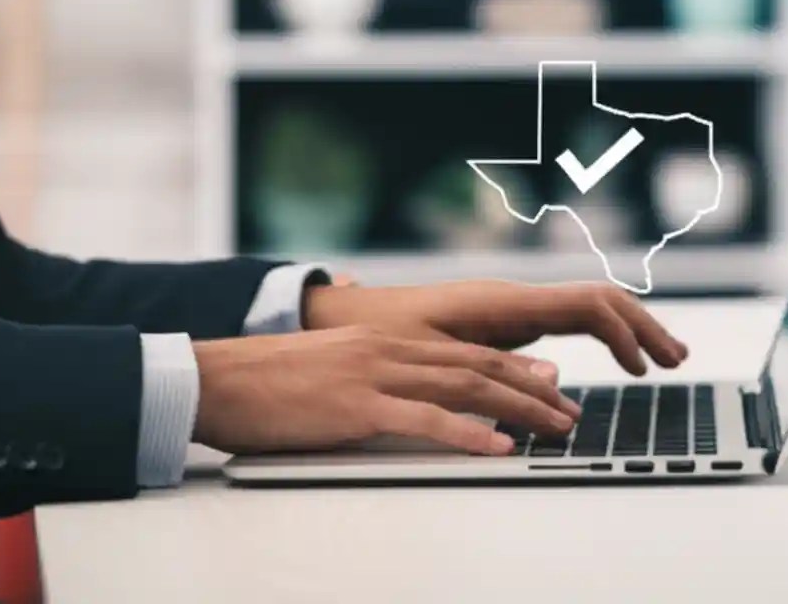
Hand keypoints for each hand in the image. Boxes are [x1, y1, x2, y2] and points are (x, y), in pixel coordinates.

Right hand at [192, 326, 580, 454]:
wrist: (217, 378)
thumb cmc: (270, 382)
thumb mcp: (335, 370)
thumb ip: (375, 375)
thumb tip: (404, 397)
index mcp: (388, 341)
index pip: (469, 352)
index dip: (517, 368)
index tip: (552, 384)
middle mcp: (391, 350)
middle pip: (481, 366)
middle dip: (533, 390)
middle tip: (570, 411)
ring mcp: (376, 375)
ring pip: (466, 387)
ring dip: (519, 410)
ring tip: (555, 428)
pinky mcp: (358, 406)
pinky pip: (427, 420)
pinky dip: (470, 433)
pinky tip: (500, 446)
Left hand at [304, 280, 688, 375]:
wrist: (351, 317)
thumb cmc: (384, 333)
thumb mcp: (432, 358)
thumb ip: (491, 369)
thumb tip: (554, 380)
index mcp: (505, 302)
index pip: (587, 305)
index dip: (625, 334)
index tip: (644, 368)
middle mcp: (517, 298)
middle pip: (601, 300)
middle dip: (643, 326)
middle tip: (676, 359)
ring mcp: (517, 308)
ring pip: (590, 308)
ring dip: (631, 329)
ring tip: (662, 359)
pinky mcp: (510, 321)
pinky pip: (572, 321)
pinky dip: (605, 336)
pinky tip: (618, 357)